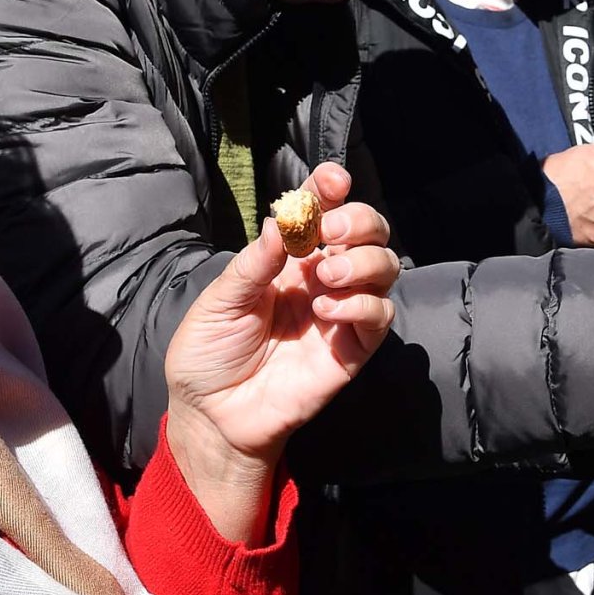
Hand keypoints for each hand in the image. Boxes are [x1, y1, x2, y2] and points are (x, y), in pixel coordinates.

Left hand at [165, 164, 398, 537]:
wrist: (212, 415)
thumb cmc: (208, 354)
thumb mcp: (218, 302)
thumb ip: (252, 265)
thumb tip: (282, 223)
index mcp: (287, 260)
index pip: (321, 212)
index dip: (330, 189)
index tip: (332, 179)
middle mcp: (320, 279)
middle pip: (367, 232)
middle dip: (358, 220)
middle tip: (330, 232)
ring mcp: (339, 314)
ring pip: (385, 267)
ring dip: (363, 260)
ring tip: (325, 275)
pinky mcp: (351, 350)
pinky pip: (378, 317)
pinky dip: (360, 305)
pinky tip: (325, 311)